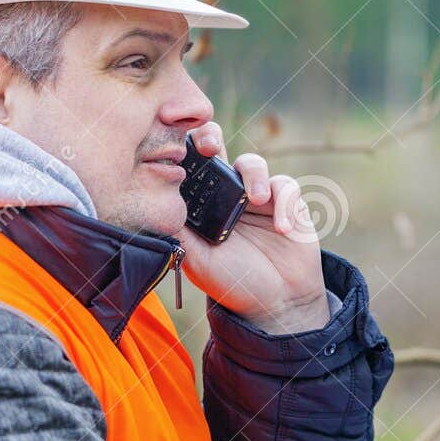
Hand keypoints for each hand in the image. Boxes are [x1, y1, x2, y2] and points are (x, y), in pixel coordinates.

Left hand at [174, 122, 327, 334]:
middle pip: (215, 147)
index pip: (187, 166)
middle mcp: (225, 193)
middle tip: (210, 146)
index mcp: (200, 203)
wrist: (274, 303)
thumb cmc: (230, 282)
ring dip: (253, 175)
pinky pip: (285, 187)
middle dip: (210, 137)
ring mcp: (256, 195)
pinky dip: (285, 203)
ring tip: (255, 199)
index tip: (177, 149)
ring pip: (252, 163)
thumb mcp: (196, 260)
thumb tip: (153, 206)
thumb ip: (178, 233)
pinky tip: (283, 229)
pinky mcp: (286, 202)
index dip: (181, 150)